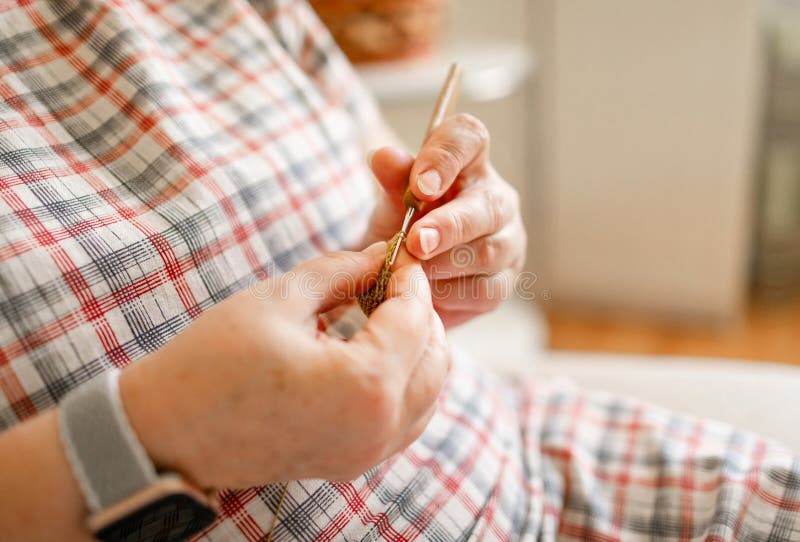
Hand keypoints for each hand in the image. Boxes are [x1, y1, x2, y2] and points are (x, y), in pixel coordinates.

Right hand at [119, 243, 449, 488]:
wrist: (167, 434)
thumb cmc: (212, 363)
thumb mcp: (280, 300)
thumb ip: (342, 272)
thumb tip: (379, 254)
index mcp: (364, 385)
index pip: (415, 319)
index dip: (409, 279)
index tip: (395, 254)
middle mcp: (379, 427)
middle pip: (437, 358)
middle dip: (419, 312)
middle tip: (387, 282)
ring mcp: (369, 452)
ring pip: (430, 390)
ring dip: (417, 347)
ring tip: (380, 314)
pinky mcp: (355, 462)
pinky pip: (407, 416)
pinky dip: (405, 380)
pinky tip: (373, 351)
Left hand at [364, 114, 525, 326]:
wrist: (406, 274)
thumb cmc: (404, 224)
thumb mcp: (392, 200)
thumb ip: (392, 180)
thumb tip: (383, 157)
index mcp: (468, 163)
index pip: (469, 138)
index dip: (446, 158)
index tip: (420, 186)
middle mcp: (497, 198)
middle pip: (487, 205)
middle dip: (449, 226)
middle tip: (415, 241)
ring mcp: (508, 241)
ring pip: (486, 252)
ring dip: (442, 264)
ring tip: (409, 271)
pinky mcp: (505, 281)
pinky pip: (482, 290)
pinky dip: (449, 293)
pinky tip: (426, 292)